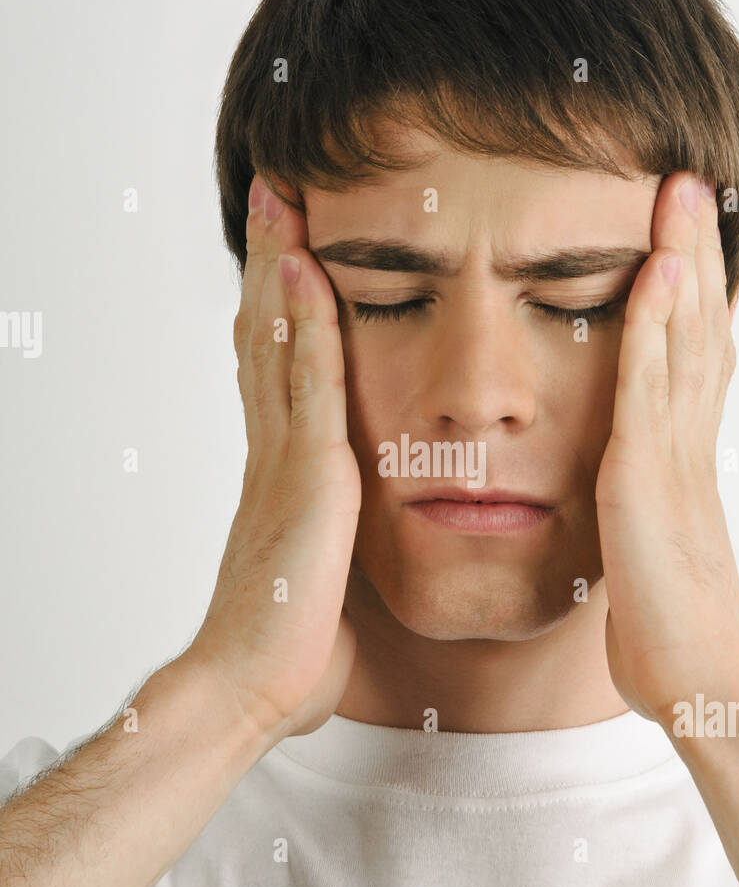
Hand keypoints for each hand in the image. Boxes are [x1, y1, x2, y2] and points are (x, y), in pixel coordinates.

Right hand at [186, 174, 360, 743]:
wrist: (250, 686)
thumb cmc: (286, 651)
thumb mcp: (319, 584)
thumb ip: (330, 557)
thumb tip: (341, 572)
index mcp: (282, 475)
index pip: (275, 373)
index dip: (276, 312)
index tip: (285, 261)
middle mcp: (274, 452)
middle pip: (266, 337)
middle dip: (269, 265)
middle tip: (274, 200)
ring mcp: (284, 458)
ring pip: (278, 340)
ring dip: (279, 267)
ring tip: (281, 201)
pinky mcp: (305, 475)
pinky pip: (306, 381)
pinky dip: (304, 321)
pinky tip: (304, 270)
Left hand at [595, 172, 738, 728]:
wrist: (699, 683)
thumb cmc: (668, 631)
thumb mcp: (645, 551)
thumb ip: (637, 513)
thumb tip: (623, 501)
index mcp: (678, 457)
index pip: (688, 356)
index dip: (689, 293)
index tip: (682, 237)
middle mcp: (685, 443)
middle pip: (696, 329)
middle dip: (694, 252)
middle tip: (689, 182)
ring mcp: (673, 455)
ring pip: (683, 340)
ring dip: (682, 261)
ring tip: (680, 193)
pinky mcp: (649, 478)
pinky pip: (651, 387)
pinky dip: (655, 324)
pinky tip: (656, 271)